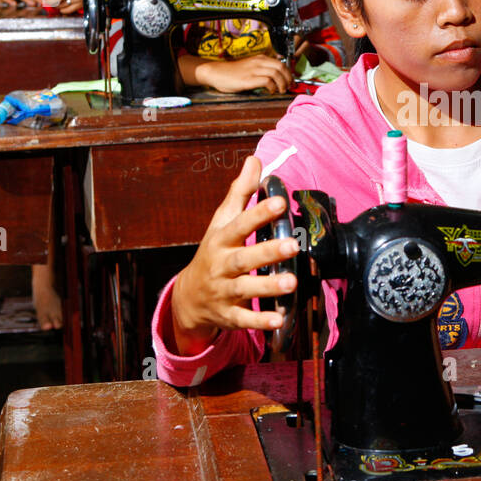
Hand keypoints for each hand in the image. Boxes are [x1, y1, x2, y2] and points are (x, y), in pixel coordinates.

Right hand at [170, 156, 299, 354]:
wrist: (188, 298)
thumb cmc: (214, 252)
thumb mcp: (222, 222)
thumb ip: (240, 192)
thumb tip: (255, 160)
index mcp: (221, 240)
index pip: (239, 224)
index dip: (258, 213)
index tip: (280, 201)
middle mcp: (221, 265)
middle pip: (243, 258)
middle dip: (267, 252)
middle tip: (293, 245)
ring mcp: (223, 292)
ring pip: (245, 289)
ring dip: (268, 287)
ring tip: (292, 282)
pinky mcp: (228, 315)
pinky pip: (243, 319)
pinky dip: (259, 321)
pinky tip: (279, 318)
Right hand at [197, 55, 294, 93]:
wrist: (216, 72)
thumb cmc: (233, 72)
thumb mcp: (250, 66)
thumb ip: (262, 68)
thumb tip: (276, 76)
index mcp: (260, 58)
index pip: (281, 63)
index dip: (289, 73)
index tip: (291, 81)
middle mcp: (258, 62)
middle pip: (281, 67)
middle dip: (288, 78)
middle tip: (288, 87)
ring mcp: (253, 70)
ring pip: (276, 73)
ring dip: (282, 83)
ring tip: (281, 90)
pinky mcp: (248, 79)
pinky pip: (267, 81)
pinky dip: (272, 87)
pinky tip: (271, 91)